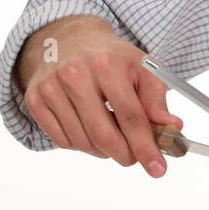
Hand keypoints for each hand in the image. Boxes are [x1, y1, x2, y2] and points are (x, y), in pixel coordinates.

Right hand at [18, 15, 181, 176]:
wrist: (69, 40)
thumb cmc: (111, 58)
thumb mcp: (143, 69)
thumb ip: (157, 100)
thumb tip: (173, 127)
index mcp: (107, 65)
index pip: (130, 117)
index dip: (145, 147)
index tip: (157, 169)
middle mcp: (75, 75)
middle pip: (104, 135)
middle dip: (125, 155)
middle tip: (135, 158)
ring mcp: (51, 88)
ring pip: (83, 142)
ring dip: (104, 151)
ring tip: (114, 136)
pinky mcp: (35, 100)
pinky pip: (63, 141)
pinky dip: (82, 145)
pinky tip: (91, 130)